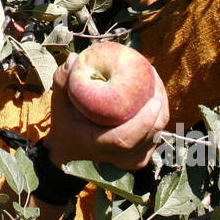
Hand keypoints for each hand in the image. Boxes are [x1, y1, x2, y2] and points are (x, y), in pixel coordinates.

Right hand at [45, 53, 170, 170]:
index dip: (143, 122)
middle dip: (158, 106)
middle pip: (150, 134)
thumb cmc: (65, 123)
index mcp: (98, 145)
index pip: (125, 139)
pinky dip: (159, 115)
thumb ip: (62, 81)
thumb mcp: (59, 103)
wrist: (69, 149)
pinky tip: (155, 94)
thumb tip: (74, 59)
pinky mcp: (140, 157)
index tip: (154, 100)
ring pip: (157, 134)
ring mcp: (132, 160)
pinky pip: (157, 135)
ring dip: (161, 107)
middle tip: (153, 77)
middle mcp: (118, 157)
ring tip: (154, 81)